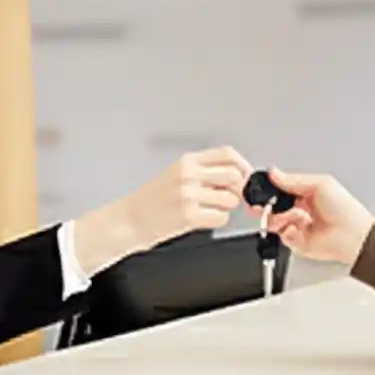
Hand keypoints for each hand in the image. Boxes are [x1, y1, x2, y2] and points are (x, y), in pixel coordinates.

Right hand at [75, 146, 252, 273]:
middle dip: (237, 189)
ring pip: (231, 198)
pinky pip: (221, 217)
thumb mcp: (175, 174)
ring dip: (226, 207)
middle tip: (229, 197)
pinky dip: (218, 220)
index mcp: (187, 161)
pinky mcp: (189, 215)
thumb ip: (203, 171)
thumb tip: (235, 174)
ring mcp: (189, 195)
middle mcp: (189, 175)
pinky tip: (204, 219)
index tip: (245, 176)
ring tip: (209, 209)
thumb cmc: (151, 200)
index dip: (242, 165)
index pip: (227, 154)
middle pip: (234, 175)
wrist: (129, 220)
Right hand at [257, 167, 374, 266]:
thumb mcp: (320, 184)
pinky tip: (297, 228)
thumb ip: (293, 180)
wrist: (353, 236)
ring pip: (275, 222)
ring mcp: (298, 226)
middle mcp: (299, 209)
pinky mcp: (297, 242)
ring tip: (292, 216)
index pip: (280, 189)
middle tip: (263, 205)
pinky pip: (283, 236)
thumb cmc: (345, 209)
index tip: (261, 189)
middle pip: (273, 207)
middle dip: (266, 206)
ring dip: (280, 218)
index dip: (269, 189)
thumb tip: (273, 172)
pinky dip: (288, 232)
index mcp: (305, 193)